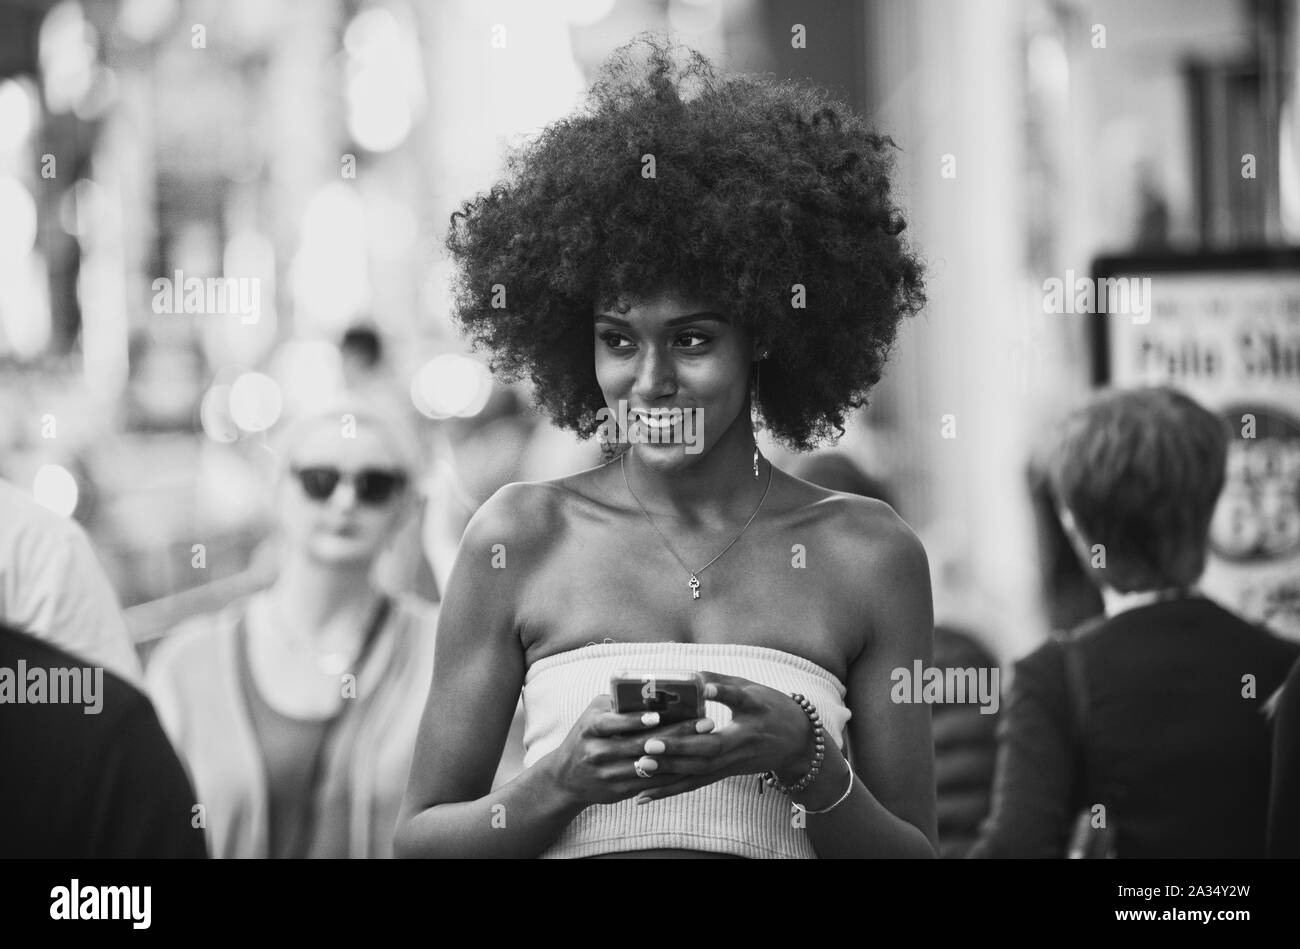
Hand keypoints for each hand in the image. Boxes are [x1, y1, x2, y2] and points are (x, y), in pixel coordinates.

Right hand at [541, 694, 716, 806]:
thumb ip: (618, 704)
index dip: (635, 720)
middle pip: (640, 744)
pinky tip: (692, 764)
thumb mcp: (593, 715)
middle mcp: (598, 751)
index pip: (614, 723)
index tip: (659, 715)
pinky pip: (649, 784)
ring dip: (680, 756)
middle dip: (676, 734)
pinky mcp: (618, 792)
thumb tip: (655, 690)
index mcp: (591, 727)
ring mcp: (608, 774)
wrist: (565, 777)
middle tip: (705, 723)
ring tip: (706, 744)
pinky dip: (671, 774)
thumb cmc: (586, 736)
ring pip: (649, 766)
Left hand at [630, 671, 816, 803]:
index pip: (736, 705)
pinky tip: (644, 796)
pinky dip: (669, 790)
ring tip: (640, 766)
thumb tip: (689, 674)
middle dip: (678, 748)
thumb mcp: (752, 689)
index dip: (720, 697)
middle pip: (709, 749)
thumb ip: (721, 681)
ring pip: (699, 772)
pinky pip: (695, 784)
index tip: (703, 689)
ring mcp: (733, 763)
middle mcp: (742, 743)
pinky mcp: (725, 773)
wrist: (798, 744)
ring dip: (670, 772)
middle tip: (648, 744)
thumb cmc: (772, 709)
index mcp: (752, 715)